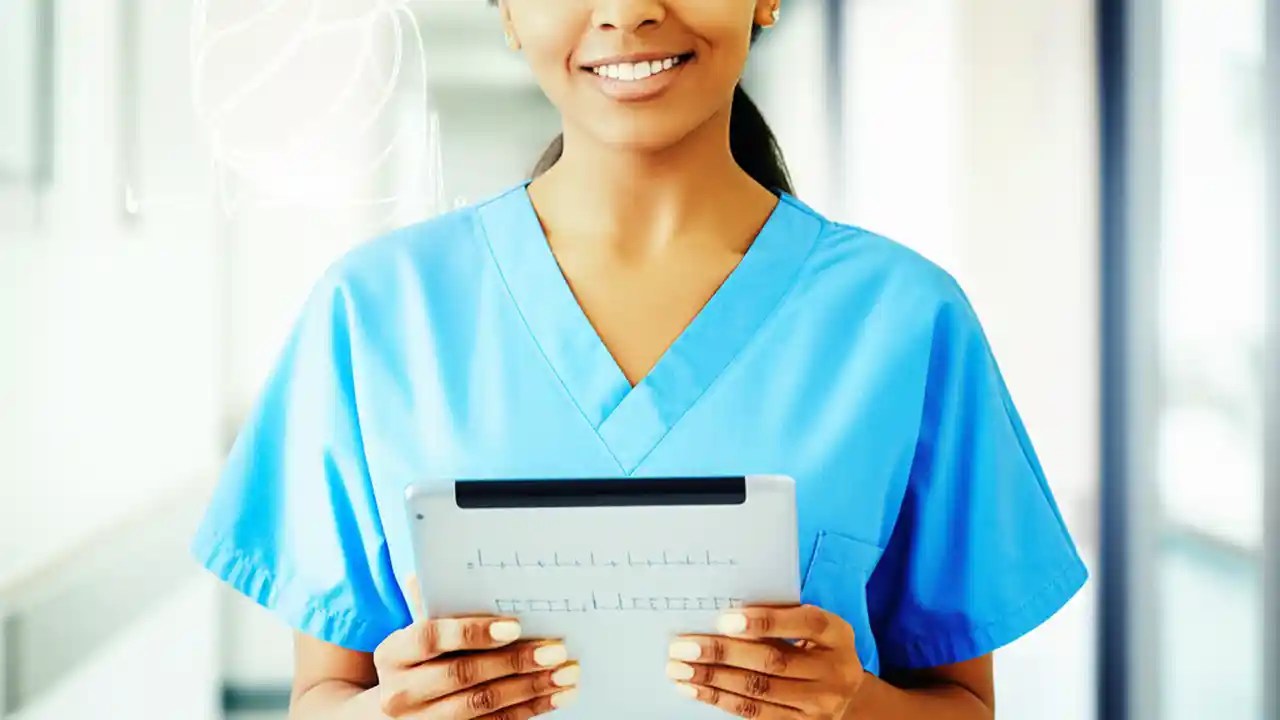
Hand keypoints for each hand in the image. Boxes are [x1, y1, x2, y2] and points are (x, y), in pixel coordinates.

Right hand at [371, 576, 578, 718]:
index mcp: (393, 654)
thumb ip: (428, 605)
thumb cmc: (411, 662)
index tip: (514, 627)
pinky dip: (528, 711)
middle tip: (555, 651)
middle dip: (514, 662)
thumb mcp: (410, 634)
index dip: (472, 632)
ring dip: (530, 689)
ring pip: (482, 705)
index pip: (431, 638)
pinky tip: (554, 697)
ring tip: (564, 674)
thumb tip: (441, 569)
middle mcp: (402, 692)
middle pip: (463, 674)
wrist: (387, 713)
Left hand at [666, 605, 865, 719]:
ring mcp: (819, 705)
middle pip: (772, 662)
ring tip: (680, 669)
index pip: (804, 623)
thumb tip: (724, 612)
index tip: (724, 619)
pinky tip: (696, 689)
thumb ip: (781, 615)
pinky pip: (754, 714)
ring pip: (758, 691)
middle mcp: (834, 672)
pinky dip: (720, 699)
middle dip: (722, 653)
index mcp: (838, 635)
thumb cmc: (815, 645)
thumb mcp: (812, 626)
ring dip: (712, 679)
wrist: (845, 692)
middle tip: (683, 646)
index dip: (765, 621)